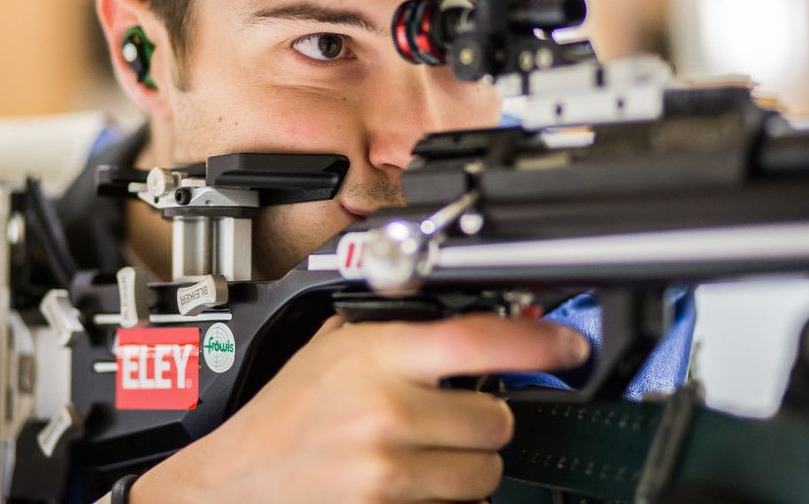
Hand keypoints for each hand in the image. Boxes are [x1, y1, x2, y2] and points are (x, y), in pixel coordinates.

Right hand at [130, 314, 588, 502]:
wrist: (240, 482)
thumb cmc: (287, 412)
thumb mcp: (336, 346)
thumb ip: (403, 331)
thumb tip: (477, 322)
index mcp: (376, 357)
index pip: (479, 340)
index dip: (538, 342)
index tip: (568, 345)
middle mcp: (388, 412)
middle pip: (497, 420)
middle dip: (483, 418)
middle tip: (451, 413)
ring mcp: (390, 471)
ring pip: (485, 471)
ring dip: (467, 462)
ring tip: (422, 449)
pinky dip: (444, 493)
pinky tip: (408, 478)